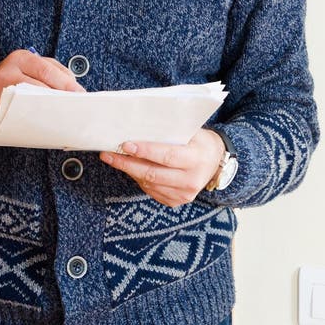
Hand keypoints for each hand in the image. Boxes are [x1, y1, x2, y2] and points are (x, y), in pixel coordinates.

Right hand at [0, 50, 83, 124]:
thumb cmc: (20, 76)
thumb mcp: (35, 66)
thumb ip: (56, 72)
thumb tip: (76, 89)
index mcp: (20, 58)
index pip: (46, 71)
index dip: (66, 84)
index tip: (81, 95)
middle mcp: (6, 73)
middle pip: (38, 88)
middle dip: (60, 99)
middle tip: (77, 110)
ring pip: (29, 104)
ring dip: (49, 112)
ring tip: (65, 118)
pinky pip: (19, 117)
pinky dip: (35, 120)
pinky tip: (47, 124)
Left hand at [99, 129, 224, 206]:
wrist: (216, 162)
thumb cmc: (199, 141)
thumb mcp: (191, 130)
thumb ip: (170, 130)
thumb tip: (140, 123)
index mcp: (196, 159)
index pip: (167, 156)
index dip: (145, 151)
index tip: (125, 144)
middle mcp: (191, 180)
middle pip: (153, 173)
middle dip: (127, 163)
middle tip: (108, 153)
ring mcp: (184, 194)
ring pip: (149, 183)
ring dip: (129, 170)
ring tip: (113, 158)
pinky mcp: (176, 201)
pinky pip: (151, 191)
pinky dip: (138, 179)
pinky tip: (129, 168)